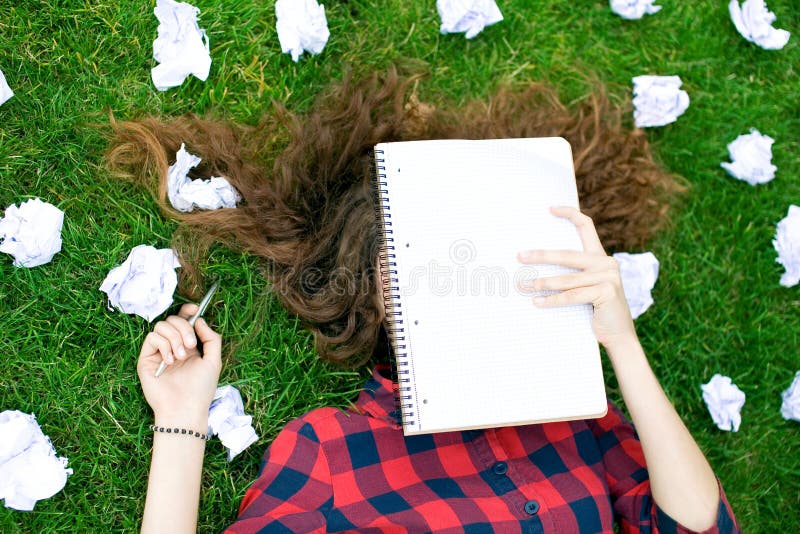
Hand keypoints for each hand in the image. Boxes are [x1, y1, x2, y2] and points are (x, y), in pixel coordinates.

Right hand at [137, 304, 221, 424]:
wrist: (185, 408)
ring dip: (174, 338)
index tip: (194, 308)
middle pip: (173, 319)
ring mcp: (159, 352)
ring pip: (162, 326)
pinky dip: (164, 345)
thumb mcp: (214, 360)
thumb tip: (199, 319)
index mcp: (189, 345)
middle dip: (184, 328)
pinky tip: (170, 361)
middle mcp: (173, 346)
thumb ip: (211, 337)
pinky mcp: (146, 359)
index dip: (187, 310)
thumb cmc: (201, 388)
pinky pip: (152, 338)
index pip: (184, 320)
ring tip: (181, 357)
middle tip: (191, 345)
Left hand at [517, 206, 636, 352]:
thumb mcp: (586, 287)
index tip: (549, 209)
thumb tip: (534, 264)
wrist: (619, 336)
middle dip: (541, 256)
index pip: (586, 226)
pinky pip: (572, 296)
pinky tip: (537, 302)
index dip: (569, 214)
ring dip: (542, 283)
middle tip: (520, 257)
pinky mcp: (607, 292)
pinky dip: (552, 301)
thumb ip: (573, 274)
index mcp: (600, 257)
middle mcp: (607, 263)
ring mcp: (609, 277)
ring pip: (567, 279)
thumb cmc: (596, 311)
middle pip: (567, 254)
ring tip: (523, 285)